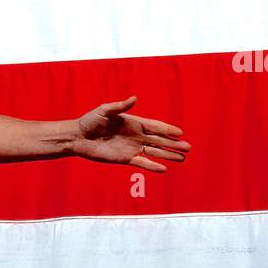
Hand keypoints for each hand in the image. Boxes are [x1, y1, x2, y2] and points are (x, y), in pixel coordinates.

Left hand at [72, 96, 189, 172]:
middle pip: (159, 140)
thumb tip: (134, 98)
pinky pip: (142, 162)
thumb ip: (120, 106)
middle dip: (174, 144)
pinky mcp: (125, 158)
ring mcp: (132, 148)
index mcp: (134, 123)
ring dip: (168, 155)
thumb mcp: (104, 111)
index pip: (155, 127)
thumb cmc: (90, 121)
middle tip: (188, 148)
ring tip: (183, 158)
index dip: (168, 130)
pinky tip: (164, 169)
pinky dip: (152, 166)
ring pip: (155, 152)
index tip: (180, 133)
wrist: (78, 138)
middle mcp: (136, 136)